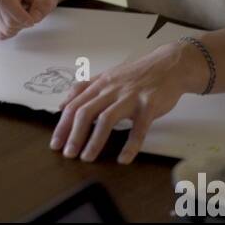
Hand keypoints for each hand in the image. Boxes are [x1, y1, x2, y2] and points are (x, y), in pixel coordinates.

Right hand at [0, 0, 58, 39]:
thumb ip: (45, 4)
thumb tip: (33, 17)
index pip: (8, 2)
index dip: (20, 16)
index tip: (32, 22)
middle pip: (6, 20)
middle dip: (22, 23)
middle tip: (31, 15)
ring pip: (4, 29)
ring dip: (18, 27)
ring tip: (22, 16)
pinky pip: (0, 34)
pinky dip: (11, 32)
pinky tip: (15, 21)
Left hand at [51, 41, 207, 163]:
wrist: (168, 65)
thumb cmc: (137, 74)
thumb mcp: (107, 77)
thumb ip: (84, 89)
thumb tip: (62, 104)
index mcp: (100, 84)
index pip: (75, 105)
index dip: (62, 125)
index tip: (55, 143)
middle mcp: (111, 89)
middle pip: (86, 112)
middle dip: (74, 135)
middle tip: (68, 154)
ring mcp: (130, 97)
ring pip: (107, 119)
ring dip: (95, 141)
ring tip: (87, 157)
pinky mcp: (149, 104)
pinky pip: (139, 127)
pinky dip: (131, 144)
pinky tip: (124, 159)